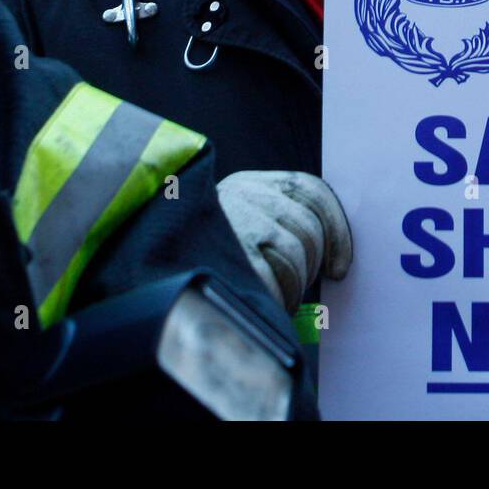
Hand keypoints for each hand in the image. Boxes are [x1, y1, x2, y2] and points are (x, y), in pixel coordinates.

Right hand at [216, 171, 352, 311]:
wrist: (147, 267)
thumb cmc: (205, 254)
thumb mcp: (238, 224)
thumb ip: (277, 223)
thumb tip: (329, 255)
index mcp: (250, 184)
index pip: (310, 190)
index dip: (337, 227)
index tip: (341, 265)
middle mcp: (243, 195)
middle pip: (308, 229)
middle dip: (308, 267)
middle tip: (292, 287)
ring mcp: (235, 223)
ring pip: (295, 257)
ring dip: (291, 288)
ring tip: (270, 296)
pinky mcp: (229, 256)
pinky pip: (274, 282)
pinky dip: (275, 300)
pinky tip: (261, 304)